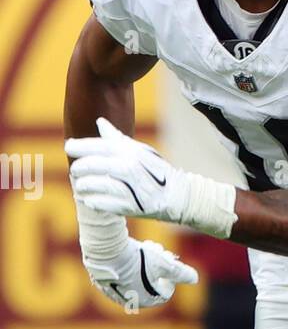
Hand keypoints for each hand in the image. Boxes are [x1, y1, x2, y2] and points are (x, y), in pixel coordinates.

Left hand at [66, 117, 191, 223]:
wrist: (178, 196)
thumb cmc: (155, 172)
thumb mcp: (139, 151)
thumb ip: (117, 139)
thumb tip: (100, 122)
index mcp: (133, 152)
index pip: (103, 146)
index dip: (83, 146)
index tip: (68, 146)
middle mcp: (133, 168)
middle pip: (99, 165)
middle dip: (82, 167)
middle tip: (74, 170)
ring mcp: (134, 188)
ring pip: (102, 185)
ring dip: (86, 186)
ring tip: (79, 186)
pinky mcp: (134, 206)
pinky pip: (108, 204)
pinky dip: (96, 202)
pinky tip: (88, 200)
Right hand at [84, 235, 197, 309]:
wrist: (104, 250)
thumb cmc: (137, 259)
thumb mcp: (165, 264)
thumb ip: (181, 273)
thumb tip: (195, 279)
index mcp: (145, 301)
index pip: (165, 292)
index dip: (170, 276)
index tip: (169, 261)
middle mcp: (128, 300)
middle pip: (151, 283)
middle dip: (159, 266)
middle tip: (159, 249)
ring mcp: (113, 291)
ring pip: (136, 277)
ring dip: (146, 262)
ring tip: (146, 246)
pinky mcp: (102, 280)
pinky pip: (121, 273)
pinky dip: (129, 263)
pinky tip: (130, 250)